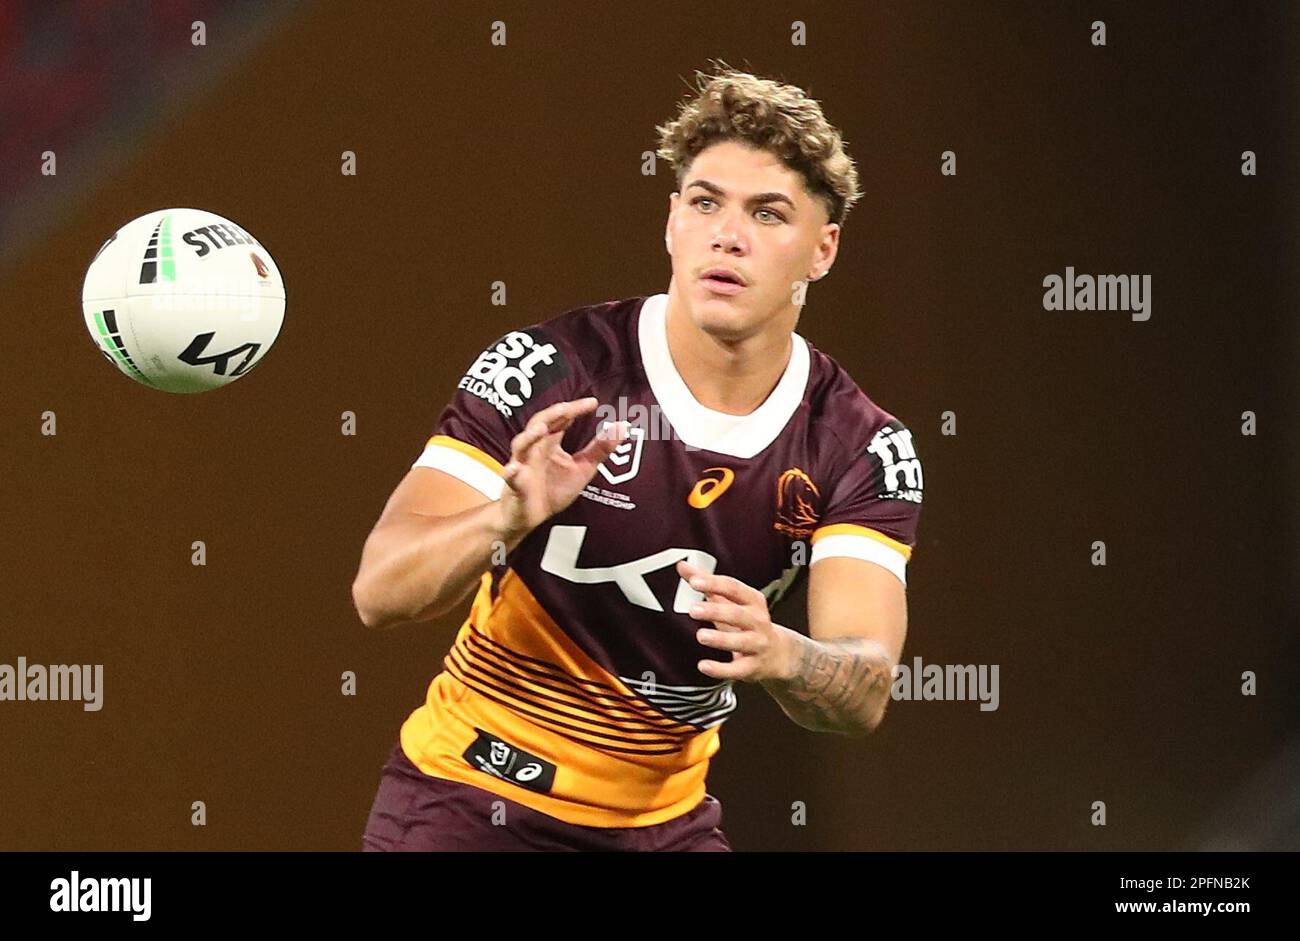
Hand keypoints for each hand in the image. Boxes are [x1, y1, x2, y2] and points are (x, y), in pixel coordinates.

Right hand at [496, 397, 626, 540]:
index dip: (574, 409)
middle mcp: (534, 449)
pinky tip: (514, 470)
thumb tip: (622, 427)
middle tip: (566, 408)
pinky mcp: (515, 486)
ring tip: (541, 429)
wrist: (529, 516)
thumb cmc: (552, 489)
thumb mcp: (582, 469)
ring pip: (521, 445)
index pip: (560, 420)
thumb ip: (600, 448)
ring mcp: (522, 466)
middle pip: (539, 424)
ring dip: (529, 436)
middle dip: (551, 415)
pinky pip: (511, 478)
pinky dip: (511, 473)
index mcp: (550, 443)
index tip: (592, 403)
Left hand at [677, 560, 792, 682]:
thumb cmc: (748, 622)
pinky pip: (737, 669)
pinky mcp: (753, 667)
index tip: (694, 581)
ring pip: (740, 642)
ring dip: (720, 639)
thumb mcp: (731, 601)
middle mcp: (758, 621)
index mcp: (753, 601)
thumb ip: (707, 584)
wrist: (778, 654)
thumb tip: (682, 566)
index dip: (714, 584)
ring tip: (700, 635)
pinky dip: (721, 669)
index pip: (733, 588)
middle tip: (693, 610)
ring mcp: (758, 644)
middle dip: (716, 611)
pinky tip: (704, 666)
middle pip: (737, 614)